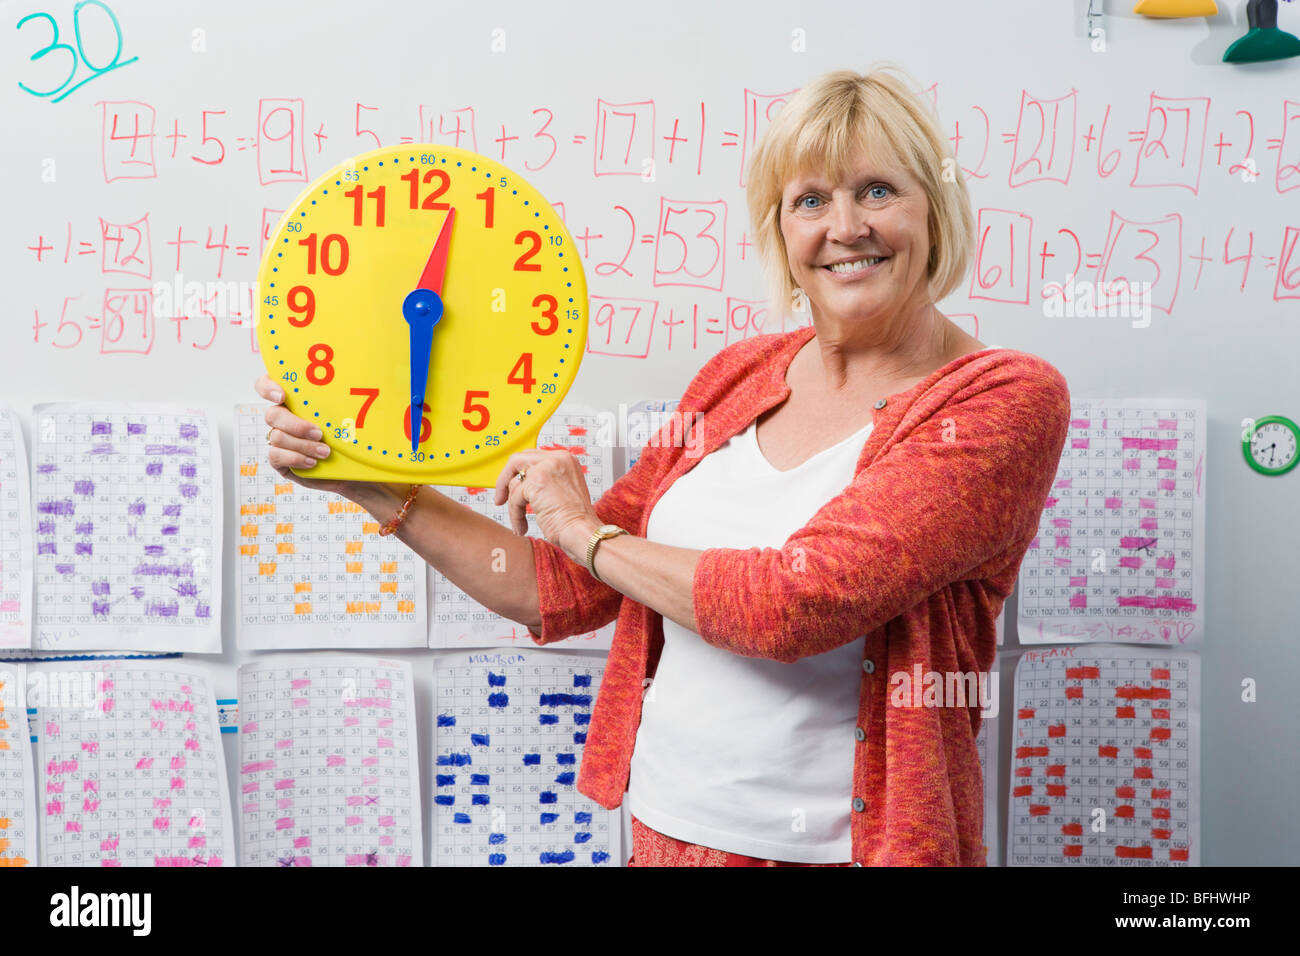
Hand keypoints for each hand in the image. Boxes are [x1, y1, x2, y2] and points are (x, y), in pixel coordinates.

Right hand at [255, 374, 362, 498]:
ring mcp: (280, 439)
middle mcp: (284, 419)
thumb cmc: (349, 441)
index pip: (267, 386)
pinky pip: (275, 455)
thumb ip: (343, 402)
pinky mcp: (279, 459)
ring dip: (303, 445)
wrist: (351, 471)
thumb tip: (357, 385)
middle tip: (319, 433)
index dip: (268, 387)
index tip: (282, 396)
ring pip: (277, 436)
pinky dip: (295, 458)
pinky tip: (312, 462)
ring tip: (325, 452)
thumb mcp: (349, 418)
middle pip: (273, 414)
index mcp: (295, 402)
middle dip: (296, 425)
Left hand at [493, 449, 601, 559]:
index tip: (511, 488)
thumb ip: (546, 479)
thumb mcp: (563, 490)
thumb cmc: (576, 520)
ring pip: (514, 482)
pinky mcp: (536, 482)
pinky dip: (515, 515)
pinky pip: (514, 498)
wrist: (582, 532)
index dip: (518, 473)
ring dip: (513, 505)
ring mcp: (546, 468)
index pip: (531, 456)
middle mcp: (557, 459)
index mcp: (565, 459)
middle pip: (517, 460)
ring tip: (520, 522)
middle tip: (501, 499)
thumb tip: (522, 481)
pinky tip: (521, 526)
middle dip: (505, 481)